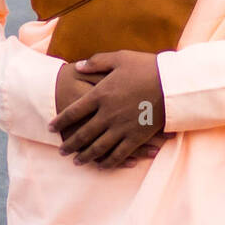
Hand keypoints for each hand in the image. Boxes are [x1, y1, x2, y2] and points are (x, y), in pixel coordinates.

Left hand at [49, 51, 165, 169]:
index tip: (51, 127)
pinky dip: (108, 162)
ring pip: (98, 148)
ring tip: (76, 161)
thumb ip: (97, 62)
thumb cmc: (146, 67)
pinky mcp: (136, 137)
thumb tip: (78, 66)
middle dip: (70, 144)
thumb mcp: (119, 58)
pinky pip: (118, 154)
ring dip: (85, 156)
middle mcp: (108, 114)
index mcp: (101, 94)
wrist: (172, 83)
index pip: (74, 111)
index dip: (61, 121)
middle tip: (61, 151)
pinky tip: (101, 166)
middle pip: (83, 134)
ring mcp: (121, 128)